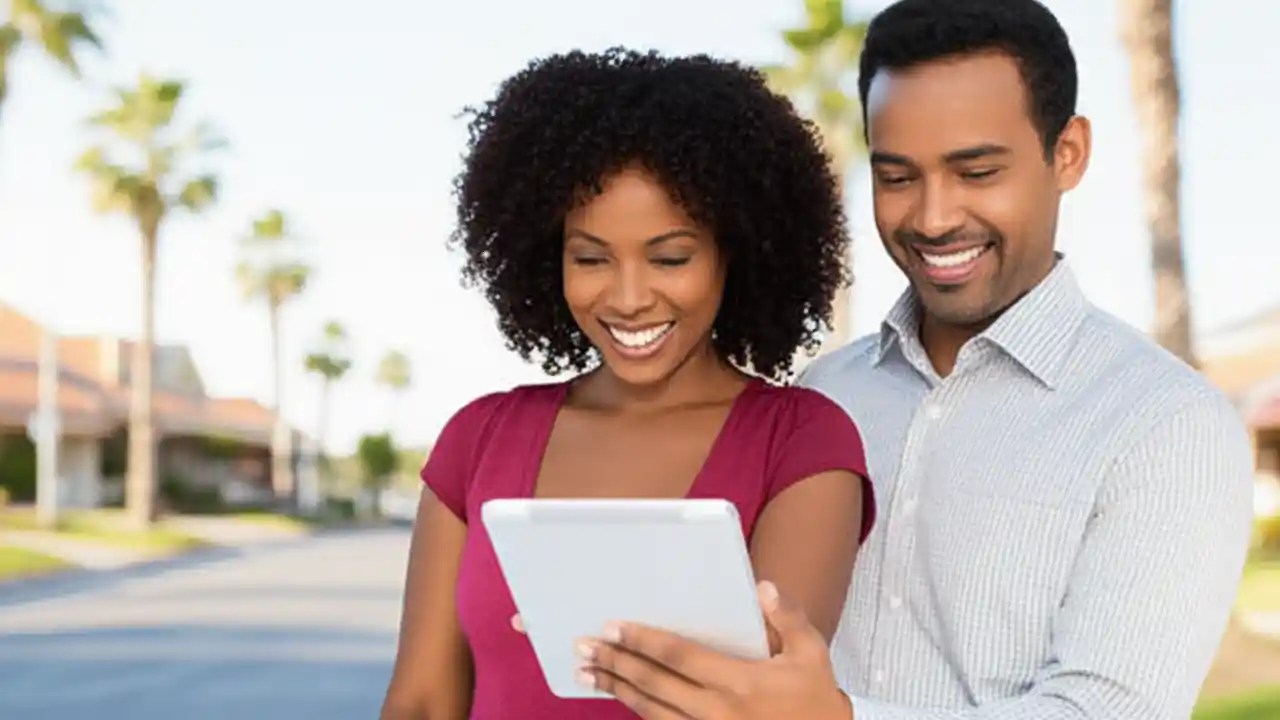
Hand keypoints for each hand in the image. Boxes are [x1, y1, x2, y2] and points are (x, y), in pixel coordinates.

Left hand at [572, 581, 852, 719]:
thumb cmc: (816, 701)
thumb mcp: (813, 654)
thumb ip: (789, 618)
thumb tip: (763, 587)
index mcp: (739, 682)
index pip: (678, 656)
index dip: (642, 641)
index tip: (612, 626)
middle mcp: (716, 711)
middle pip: (653, 683)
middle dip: (614, 662)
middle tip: (583, 646)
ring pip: (649, 710)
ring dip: (615, 689)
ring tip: (587, 673)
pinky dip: (637, 711)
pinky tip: (619, 697)